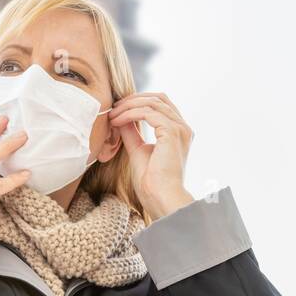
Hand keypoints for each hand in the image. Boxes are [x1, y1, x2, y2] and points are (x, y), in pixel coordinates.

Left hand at [108, 91, 194, 220]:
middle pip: (158, 98)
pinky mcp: (172, 132)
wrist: (160, 197)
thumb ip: (132, 133)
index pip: (161, 104)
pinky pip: (148, 112)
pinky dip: (130, 114)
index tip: (118, 109)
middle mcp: (183, 128)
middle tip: (114, 107)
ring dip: (129, 106)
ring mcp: (180, 129)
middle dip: (134, 99)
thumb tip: (121, 118)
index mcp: (178, 132)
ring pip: (152, 103)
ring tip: (112, 114)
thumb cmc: (151, 181)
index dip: (139, 101)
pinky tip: (117, 121)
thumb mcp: (138, 150)